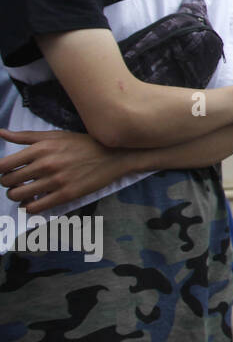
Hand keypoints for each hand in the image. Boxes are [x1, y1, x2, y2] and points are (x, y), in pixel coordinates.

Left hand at [0, 129, 128, 212]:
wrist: (113, 155)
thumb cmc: (82, 144)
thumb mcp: (55, 135)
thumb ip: (25, 136)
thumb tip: (0, 133)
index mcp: (41, 148)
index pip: (3, 165)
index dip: (1, 170)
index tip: (8, 171)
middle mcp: (46, 164)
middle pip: (7, 182)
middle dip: (8, 183)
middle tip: (18, 182)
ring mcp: (56, 181)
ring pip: (18, 196)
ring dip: (17, 196)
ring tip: (25, 192)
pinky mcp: (66, 194)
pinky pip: (35, 207)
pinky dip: (29, 207)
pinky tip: (34, 201)